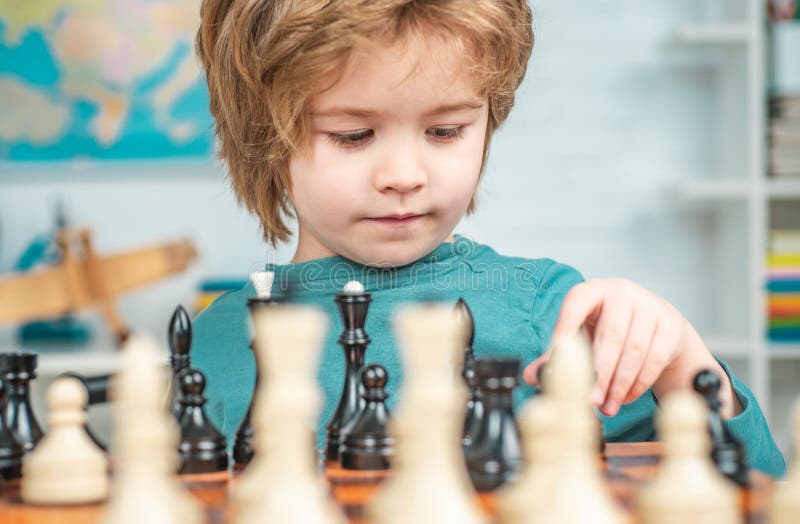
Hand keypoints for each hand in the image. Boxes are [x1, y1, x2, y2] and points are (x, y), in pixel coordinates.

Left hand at [523, 278, 690, 416]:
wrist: (657, 323)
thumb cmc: (609, 328)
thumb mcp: (583, 334)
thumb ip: (557, 355)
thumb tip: (532, 376)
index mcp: (593, 291)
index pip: (576, 304)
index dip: (566, 329)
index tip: (558, 358)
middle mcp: (622, 293)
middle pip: (610, 336)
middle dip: (599, 373)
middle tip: (588, 400)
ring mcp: (649, 307)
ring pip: (634, 351)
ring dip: (619, 384)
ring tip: (606, 406)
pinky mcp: (669, 326)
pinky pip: (654, 360)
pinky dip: (638, 384)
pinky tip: (625, 398)